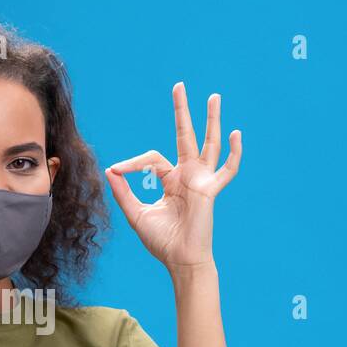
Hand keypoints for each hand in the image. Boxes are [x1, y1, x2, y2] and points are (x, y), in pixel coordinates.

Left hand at [104, 82, 241, 271]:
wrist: (179, 260)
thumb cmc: (161, 241)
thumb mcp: (136, 213)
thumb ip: (124, 192)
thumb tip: (110, 169)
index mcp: (170, 180)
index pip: (152, 158)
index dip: (133, 162)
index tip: (117, 169)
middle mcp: (187, 175)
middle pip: (185, 136)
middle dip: (182, 112)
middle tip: (178, 86)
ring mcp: (201, 181)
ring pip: (208, 144)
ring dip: (211, 120)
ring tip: (213, 97)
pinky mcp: (210, 191)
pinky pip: (227, 171)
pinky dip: (233, 154)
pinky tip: (236, 134)